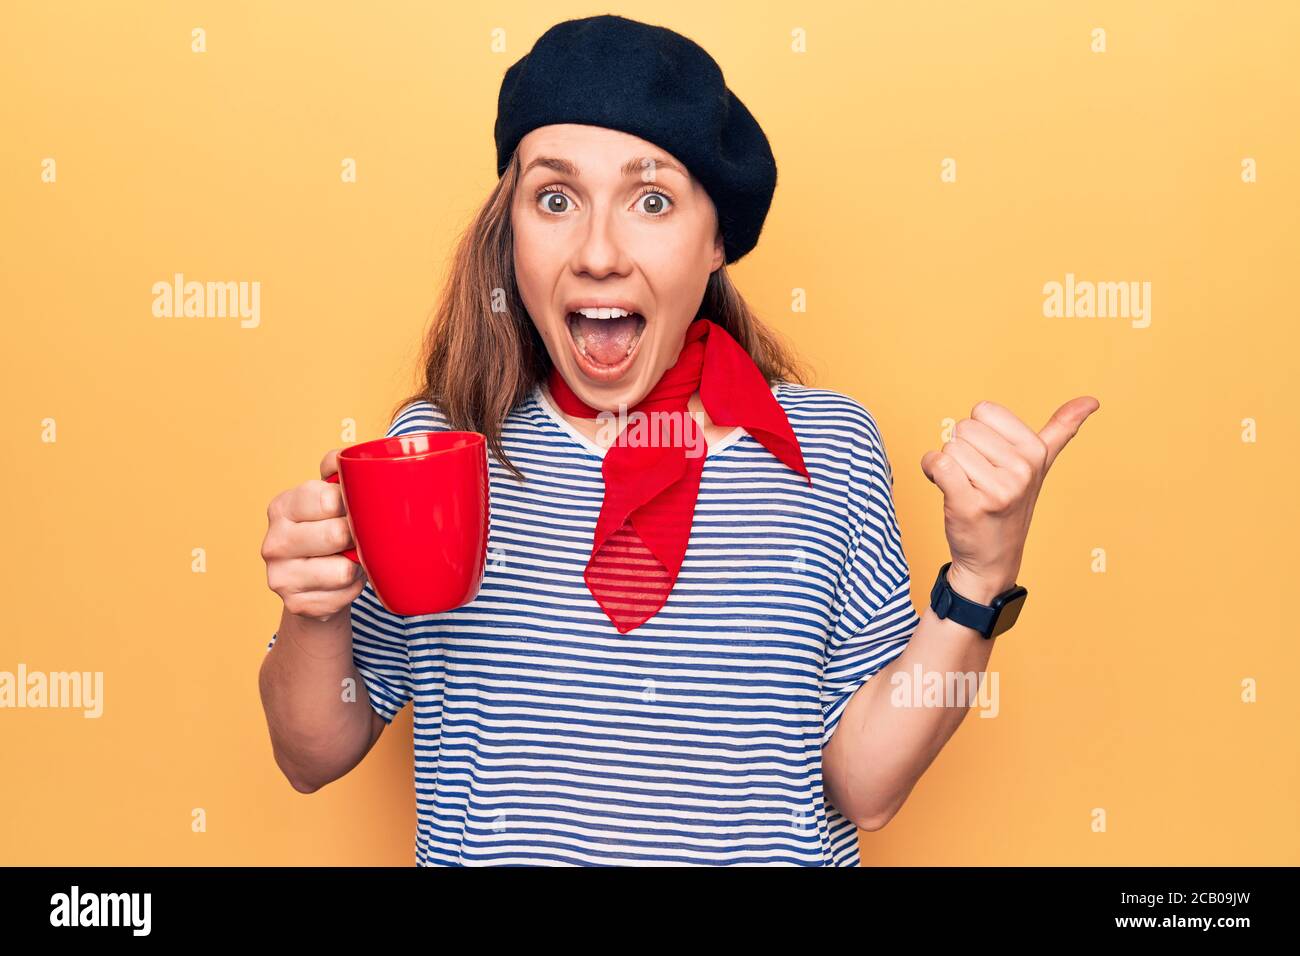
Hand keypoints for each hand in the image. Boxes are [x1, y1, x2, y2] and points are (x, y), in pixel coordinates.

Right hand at [260, 448, 367, 622]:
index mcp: (282, 507)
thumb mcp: (329, 495)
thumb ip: (338, 469)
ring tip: (349, 559)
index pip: (329, 499)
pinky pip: (344, 596)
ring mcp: (280, 577)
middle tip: (356, 536)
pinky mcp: (296, 605)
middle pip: (337, 534)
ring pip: (343, 570)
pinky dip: (352, 589)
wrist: (314, 580)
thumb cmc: (327, 528)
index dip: (352, 503)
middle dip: (357, 536)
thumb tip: (346, 458)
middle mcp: (273, 542)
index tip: (353, 508)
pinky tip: (343, 581)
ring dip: (357, 565)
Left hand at [920, 396, 1099, 603]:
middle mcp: (1021, 470)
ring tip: (965, 488)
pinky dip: (930, 471)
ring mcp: (998, 490)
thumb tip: (1091, 400)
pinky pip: (937, 464)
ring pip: (948, 447)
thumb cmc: (1011, 504)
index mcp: (1036, 451)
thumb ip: (1061, 431)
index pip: (984, 410)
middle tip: (975, 478)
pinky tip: (944, 488)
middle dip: (962, 450)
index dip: (978, 432)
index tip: (989, 458)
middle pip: (963, 428)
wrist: (993, 558)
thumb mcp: (1040, 465)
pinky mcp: (970, 505)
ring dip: (947, 465)